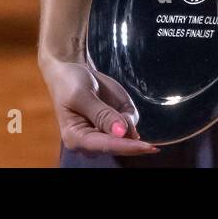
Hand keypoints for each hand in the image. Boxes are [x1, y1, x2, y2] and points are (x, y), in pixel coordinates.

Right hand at [40, 58, 158, 155]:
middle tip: (147, 139)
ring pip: (127, 137)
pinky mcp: (115, 124)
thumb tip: (122, 132)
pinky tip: (119, 104)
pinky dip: (130, 115)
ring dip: (129, 122)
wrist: (71, 71)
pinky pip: (131, 124)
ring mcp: (104, 133)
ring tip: (116, 103)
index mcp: (76, 138)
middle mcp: (91, 142)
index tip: (147, 147)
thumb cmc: (70, 83)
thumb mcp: (82, 95)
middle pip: (118, 147)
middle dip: (131, 140)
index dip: (126, 147)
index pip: (105, 146)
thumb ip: (102, 114)